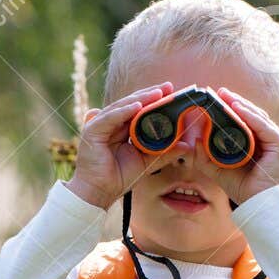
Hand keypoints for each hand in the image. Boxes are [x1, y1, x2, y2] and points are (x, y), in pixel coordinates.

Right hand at [64, 82, 174, 208]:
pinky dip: (124, 111)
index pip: (139, 109)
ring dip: (140, 99)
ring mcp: (100, 125)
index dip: (154, 100)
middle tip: (168, 87)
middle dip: (150, 94)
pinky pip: (110, 117)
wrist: (100, 192)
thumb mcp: (147, 162)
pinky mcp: (92, 130)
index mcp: (122, 128)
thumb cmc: (119, 177)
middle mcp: (111, 124)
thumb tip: (186, 146)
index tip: (172, 92)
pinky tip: (137, 106)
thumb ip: (165, 153)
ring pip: (122, 107)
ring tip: (157, 93)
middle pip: (131, 103)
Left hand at [206, 87, 278, 204]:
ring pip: (258, 117)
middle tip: (218, 92)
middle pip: (251, 115)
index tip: (215, 99)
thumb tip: (195, 141)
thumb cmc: (243, 189)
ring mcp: (276, 141)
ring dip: (241, 105)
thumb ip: (206, 157)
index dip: (230, 109)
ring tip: (225, 96)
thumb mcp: (219, 170)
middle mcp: (267, 140)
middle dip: (234, 102)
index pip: (244, 121)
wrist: (259, 205)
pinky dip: (250, 116)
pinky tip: (237, 107)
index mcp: (256, 144)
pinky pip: (264, 126)